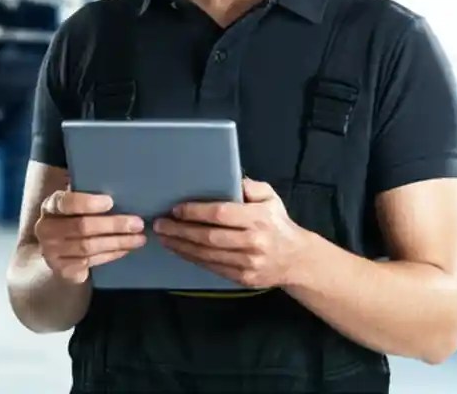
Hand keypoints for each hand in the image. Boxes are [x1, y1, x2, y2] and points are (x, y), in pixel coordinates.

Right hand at [35, 188, 146, 284]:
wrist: (54, 253)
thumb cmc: (71, 221)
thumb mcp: (73, 206)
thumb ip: (87, 198)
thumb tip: (120, 188)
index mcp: (50, 207)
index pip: (65, 202)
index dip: (87, 202)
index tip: (110, 201)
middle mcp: (46, 229)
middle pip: (82, 226)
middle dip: (113, 225)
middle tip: (137, 223)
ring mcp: (52, 252)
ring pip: (89, 247)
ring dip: (118, 242)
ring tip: (139, 238)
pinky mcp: (63, 270)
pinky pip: (91, 261)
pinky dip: (111, 255)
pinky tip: (126, 249)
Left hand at [152, 178, 309, 288]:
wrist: (297, 260)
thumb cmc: (277, 223)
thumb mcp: (270, 197)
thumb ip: (251, 187)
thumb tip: (229, 178)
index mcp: (258, 218)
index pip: (220, 214)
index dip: (195, 212)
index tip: (175, 209)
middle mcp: (253, 242)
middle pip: (208, 236)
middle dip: (180, 230)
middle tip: (159, 224)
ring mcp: (248, 263)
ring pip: (207, 254)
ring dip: (180, 246)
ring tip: (163, 237)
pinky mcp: (242, 278)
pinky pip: (212, 267)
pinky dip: (192, 258)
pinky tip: (178, 249)